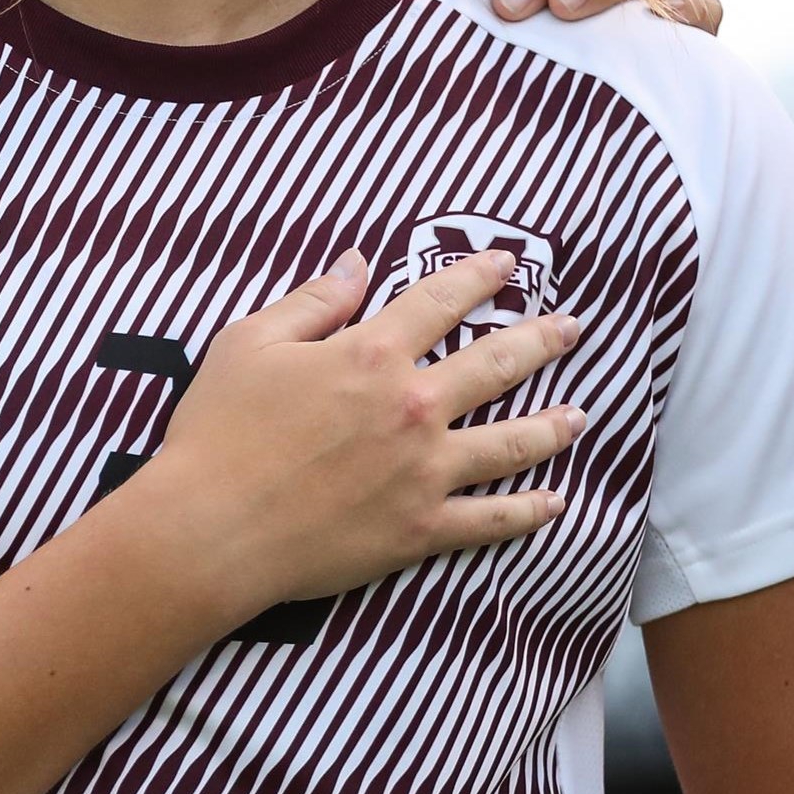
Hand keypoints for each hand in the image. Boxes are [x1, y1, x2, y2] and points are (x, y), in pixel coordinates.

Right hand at [130, 248, 586, 614]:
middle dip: (539, 340)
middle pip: (495, 364)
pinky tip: (555, 502)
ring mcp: (425, 472)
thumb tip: (357, 263)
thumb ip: (313, 302)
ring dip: (552, 425)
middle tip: (572, 329)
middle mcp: (413, 406)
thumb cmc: (220, 429)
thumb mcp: (250, 342)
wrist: (212, 527)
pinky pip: (490, 520)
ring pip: (509, 442)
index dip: (477, 277)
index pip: (439, 302)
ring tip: (581, 415)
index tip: (507, 263)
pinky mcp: (422, 530)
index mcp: (371, 353)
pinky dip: (528, 512)